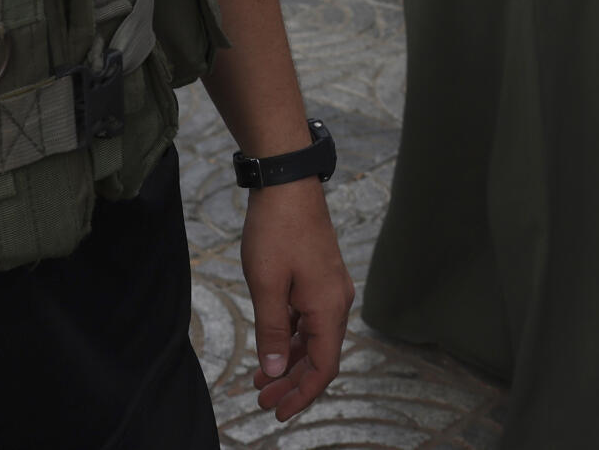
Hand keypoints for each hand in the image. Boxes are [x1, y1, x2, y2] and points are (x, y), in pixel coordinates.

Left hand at [241, 178, 355, 422]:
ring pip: (313, 338)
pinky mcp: (319, 278)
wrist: (287, 185)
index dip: (302, 394)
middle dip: (292, 383)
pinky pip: (309, 319)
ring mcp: (329, 288)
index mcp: (329, 308)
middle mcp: (337, 301)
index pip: (323, 366)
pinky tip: (271, 346)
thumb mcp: (266, 287)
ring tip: (261, 380)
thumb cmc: (276, 232)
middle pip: (320, 356)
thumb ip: (271, 332)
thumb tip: (273, 371)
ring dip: (289, 361)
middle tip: (263, 402)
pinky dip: (290, 338)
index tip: (277, 413)